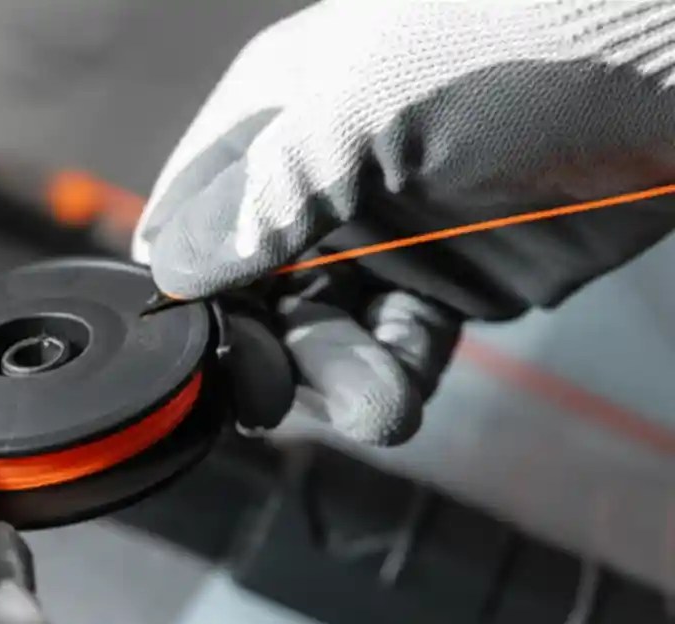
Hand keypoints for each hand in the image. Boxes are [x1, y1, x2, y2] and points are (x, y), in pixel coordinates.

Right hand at [135, 0, 674, 444]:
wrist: (672, 62)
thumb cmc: (513, 48)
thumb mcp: (362, 112)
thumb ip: (261, 195)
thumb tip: (172, 271)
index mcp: (273, 120)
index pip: (189, 222)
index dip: (188, 290)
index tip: (206, 350)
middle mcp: (315, 181)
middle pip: (251, 296)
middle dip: (268, 351)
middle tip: (287, 393)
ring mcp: (382, 234)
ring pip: (320, 334)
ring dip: (334, 379)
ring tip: (378, 402)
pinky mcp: (447, 280)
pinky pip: (393, 349)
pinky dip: (390, 379)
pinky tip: (400, 397)